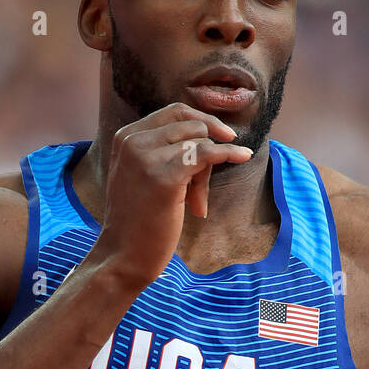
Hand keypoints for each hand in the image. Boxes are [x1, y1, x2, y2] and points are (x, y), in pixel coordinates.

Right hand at [95, 103, 252, 285]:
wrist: (124, 256)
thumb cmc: (138, 221)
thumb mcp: (143, 175)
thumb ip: (163, 151)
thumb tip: (210, 137)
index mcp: (126, 136)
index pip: (174, 112)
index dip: (202, 121)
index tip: (224, 135)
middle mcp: (133, 140)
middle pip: (190, 126)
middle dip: (205, 150)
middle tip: (199, 187)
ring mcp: (147, 156)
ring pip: (200, 143)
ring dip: (205, 173)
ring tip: (194, 202)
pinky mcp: (166, 175)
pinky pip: (208, 154)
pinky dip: (230, 154)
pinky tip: (245, 156)